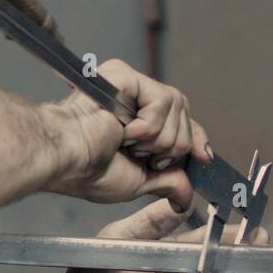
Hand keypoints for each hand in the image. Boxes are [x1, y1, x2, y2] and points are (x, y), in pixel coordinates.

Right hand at [45, 59, 212, 208]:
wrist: (68, 159)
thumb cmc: (88, 171)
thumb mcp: (138, 182)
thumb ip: (166, 182)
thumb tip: (185, 197)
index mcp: (133, 119)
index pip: (178, 120)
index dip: (194, 137)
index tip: (204, 157)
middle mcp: (132, 98)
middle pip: (183, 113)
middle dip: (172, 145)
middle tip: (143, 156)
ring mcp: (129, 85)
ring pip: (176, 107)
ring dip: (157, 139)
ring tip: (130, 144)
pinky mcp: (124, 75)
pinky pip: (162, 100)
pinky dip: (148, 126)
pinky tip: (125, 131)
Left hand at [54, 199, 265, 272]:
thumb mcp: (122, 238)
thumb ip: (153, 221)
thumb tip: (182, 201)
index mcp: (175, 258)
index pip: (212, 246)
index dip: (232, 239)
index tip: (251, 229)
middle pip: (225, 272)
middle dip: (245, 261)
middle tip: (260, 247)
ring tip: (246, 272)